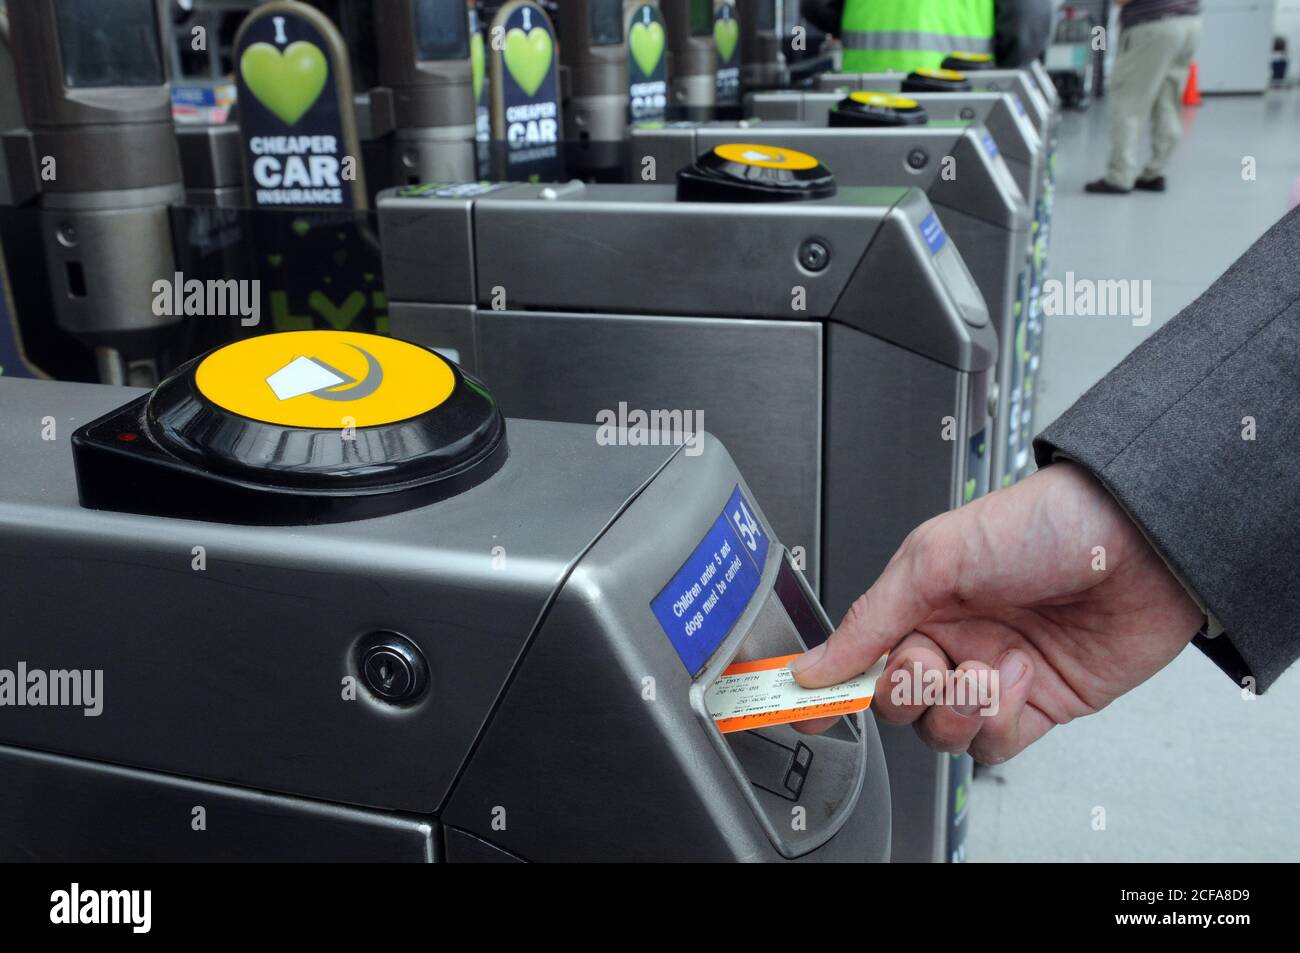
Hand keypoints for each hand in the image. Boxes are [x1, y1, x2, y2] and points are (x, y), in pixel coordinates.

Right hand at [790, 462, 1201, 761]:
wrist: (1140, 542)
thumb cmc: (1043, 525)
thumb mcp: (934, 557)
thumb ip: (869, 619)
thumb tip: (816, 665)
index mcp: (917, 601)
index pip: (857, 657)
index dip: (830, 686)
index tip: (806, 705)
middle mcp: (951, 640)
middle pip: (894, 703)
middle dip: (906, 691)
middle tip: (929, 662)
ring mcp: (992, 676)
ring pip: (940, 732)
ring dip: (957, 708)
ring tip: (987, 669)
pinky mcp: (1037, 706)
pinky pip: (993, 745)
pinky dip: (1000, 718)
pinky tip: (1021, 674)